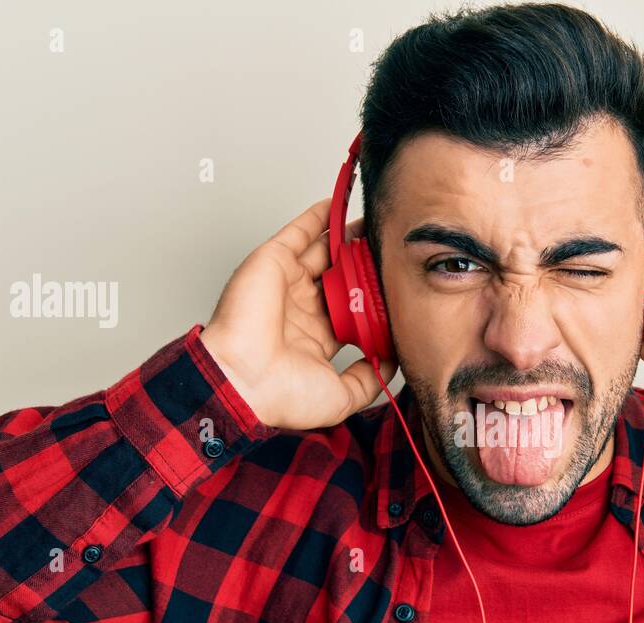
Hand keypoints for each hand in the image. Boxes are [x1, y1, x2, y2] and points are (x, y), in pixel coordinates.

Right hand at [200, 199, 397, 429]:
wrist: (243, 381)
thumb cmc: (282, 395)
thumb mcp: (342, 397)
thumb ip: (370, 379)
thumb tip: (392, 361)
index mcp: (317, 338)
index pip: (353, 310)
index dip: (375, 299)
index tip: (399, 289)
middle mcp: (302, 309)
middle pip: (343, 277)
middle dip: (366, 264)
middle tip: (391, 251)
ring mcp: (288, 283)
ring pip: (325, 251)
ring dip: (348, 237)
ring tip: (375, 224)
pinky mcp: (275, 261)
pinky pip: (300, 232)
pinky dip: (318, 217)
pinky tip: (338, 204)